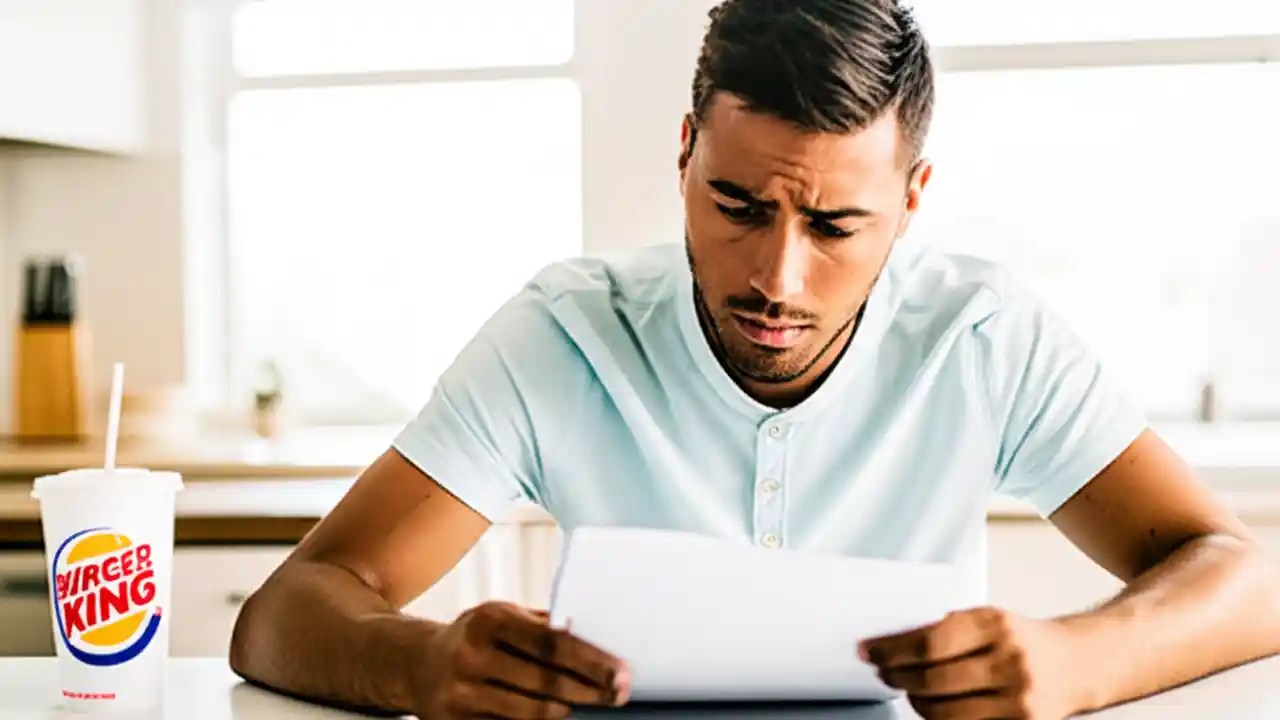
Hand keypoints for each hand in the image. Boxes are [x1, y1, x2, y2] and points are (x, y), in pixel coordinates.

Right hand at [411, 601, 630, 718]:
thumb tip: (592, 636)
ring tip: (594, 705)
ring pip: (530, 712)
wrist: (416, 664)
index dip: (590, 659)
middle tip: (619, 693)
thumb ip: (542, 626)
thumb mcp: (503, 616)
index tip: (620, 669)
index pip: (550, 643)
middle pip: (545, 681)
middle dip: (589, 689)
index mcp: (489, 621)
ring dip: (568, 711)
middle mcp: (471, 657)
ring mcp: (461, 695)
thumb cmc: (475, 637)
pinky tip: (560, 718)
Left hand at [860, 607, 1084, 719]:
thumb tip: (889, 646)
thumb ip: (946, 631)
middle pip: (933, 680)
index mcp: (996, 624)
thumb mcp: (988, 620)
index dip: (891, 650)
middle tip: (884, 673)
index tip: (869, 652)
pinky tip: (934, 709)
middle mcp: (1010, 661)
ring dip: (916, 704)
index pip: (929, 642)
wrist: (1079, 664)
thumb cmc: (1022, 640)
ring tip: (910, 692)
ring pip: (945, 713)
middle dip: (898, 678)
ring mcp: (1020, 700)